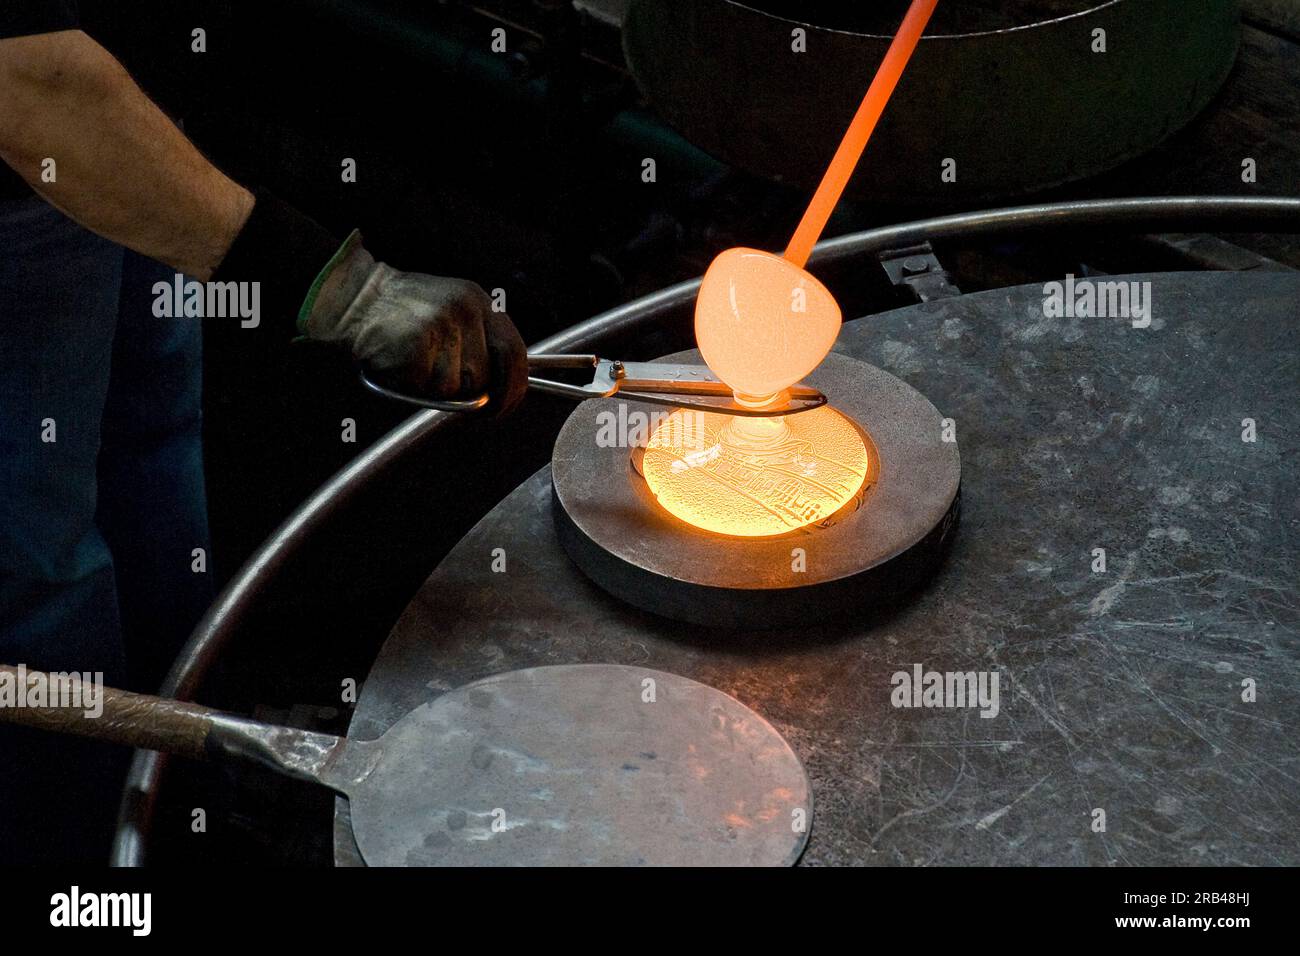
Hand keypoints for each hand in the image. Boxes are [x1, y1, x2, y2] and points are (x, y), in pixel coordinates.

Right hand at [302, 235, 527, 414]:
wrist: (352, 298)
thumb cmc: (401, 313)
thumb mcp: (452, 311)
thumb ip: (479, 343)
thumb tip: (499, 391)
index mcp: (480, 302)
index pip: (516, 354)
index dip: (513, 389)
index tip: (503, 407)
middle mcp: (466, 311)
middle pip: (486, 378)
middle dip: (476, 398)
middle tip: (461, 403)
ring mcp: (442, 326)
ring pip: (455, 387)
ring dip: (436, 388)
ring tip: (416, 364)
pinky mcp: (417, 344)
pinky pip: (426, 388)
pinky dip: (413, 386)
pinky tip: (400, 363)